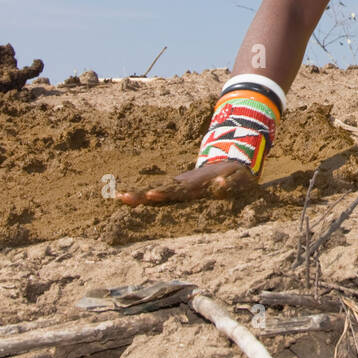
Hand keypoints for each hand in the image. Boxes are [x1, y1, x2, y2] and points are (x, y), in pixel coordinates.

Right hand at [117, 160, 257, 205]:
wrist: (232, 161)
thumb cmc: (237, 175)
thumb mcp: (238, 180)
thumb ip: (229, 183)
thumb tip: (219, 183)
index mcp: (197, 184)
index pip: (177, 189)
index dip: (165, 192)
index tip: (151, 193)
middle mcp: (184, 183)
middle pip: (161, 189)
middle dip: (143, 194)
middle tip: (124, 197)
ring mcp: (179, 184)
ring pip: (155, 189)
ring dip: (138, 194)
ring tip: (119, 196)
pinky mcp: (176, 187)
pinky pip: (157, 190)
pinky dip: (140, 194)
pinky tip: (122, 196)